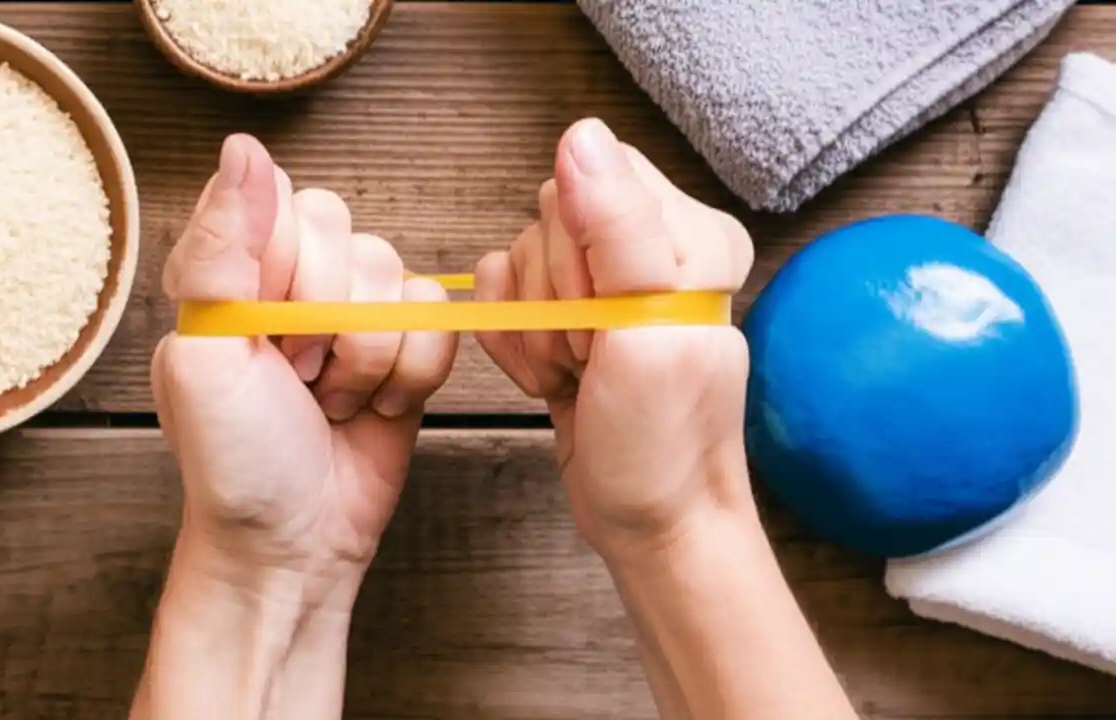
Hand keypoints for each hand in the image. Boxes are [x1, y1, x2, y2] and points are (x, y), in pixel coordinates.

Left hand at [152, 134, 457, 604]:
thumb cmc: (234, 460)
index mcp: (236, 271)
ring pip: (400, 279)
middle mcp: (297, 281)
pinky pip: (440, 319)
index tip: (263, 330)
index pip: (289, 204)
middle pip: (354, 237)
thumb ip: (221, 247)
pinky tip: (375, 408)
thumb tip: (243, 147)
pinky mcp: (406, 348)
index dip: (289, 267)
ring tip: (330, 400)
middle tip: (295, 375)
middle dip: (331, 321)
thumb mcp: (204, 353)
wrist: (295, 542)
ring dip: (369, 357)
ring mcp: (357, 314)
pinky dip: (413, 374)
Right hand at [475, 118, 754, 557]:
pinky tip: (553, 377)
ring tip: (579, 373)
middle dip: (553, 295)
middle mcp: (654, 249)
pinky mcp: (566, 314)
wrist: (651, 522)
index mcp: (694, 235)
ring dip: (533, 327)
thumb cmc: (663, 444)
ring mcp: (605, 284)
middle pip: (551, 214)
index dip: (579, 249)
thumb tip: (579, 136)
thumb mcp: (646, 333)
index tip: (604, 318)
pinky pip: (503, 290)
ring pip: (521, 254)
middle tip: (593, 354)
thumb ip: (618, 228)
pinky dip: (513, 340)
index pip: (597, 178)